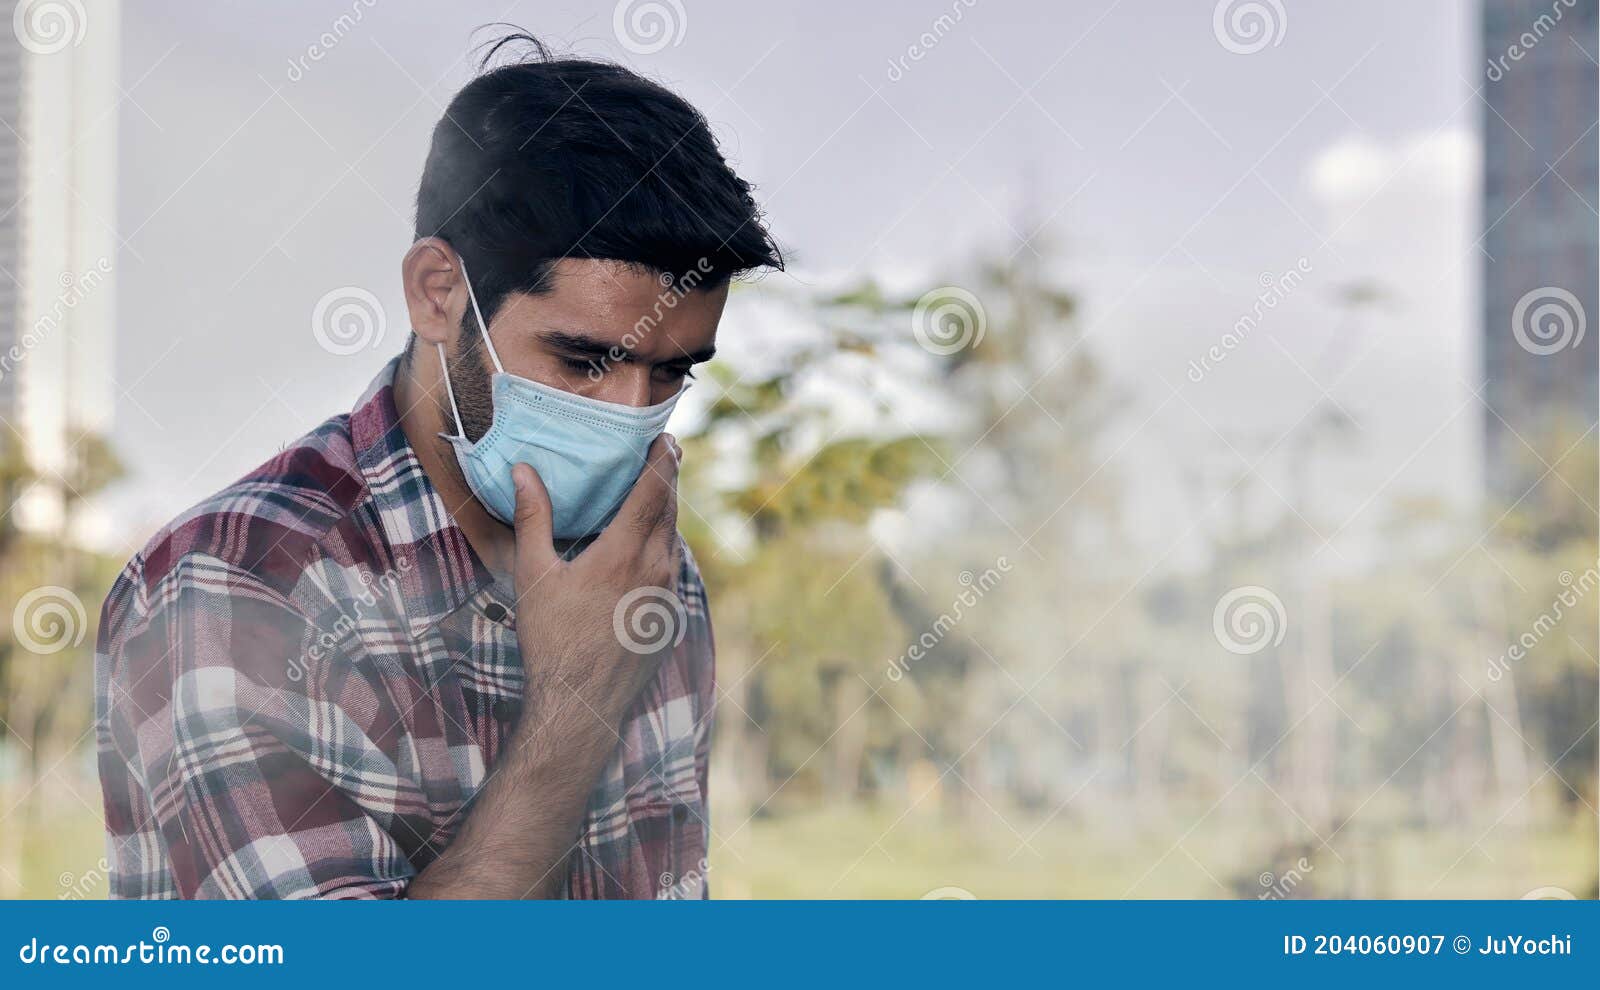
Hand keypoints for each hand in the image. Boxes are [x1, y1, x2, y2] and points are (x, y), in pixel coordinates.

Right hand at [508, 434, 683, 729]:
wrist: (581, 707)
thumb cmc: (551, 642)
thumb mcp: (535, 576)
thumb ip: (533, 518)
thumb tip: (524, 471)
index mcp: (623, 554)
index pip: (654, 492)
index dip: (663, 460)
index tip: (666, 437)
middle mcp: (655, 571)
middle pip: (670, 511)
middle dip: (669, 479)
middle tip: (665, 454)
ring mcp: (668, 597)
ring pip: (674, 542)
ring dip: (667, 515)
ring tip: (654, 496)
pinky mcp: (671, 620)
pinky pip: (672, 572)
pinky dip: (663, 551)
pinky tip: (647, 551)